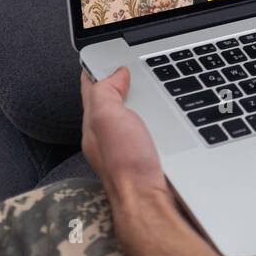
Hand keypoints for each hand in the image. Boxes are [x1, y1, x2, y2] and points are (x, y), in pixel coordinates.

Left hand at [81, 67, 167, 202]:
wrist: (149, 201)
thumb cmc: (127, 167)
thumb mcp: (107, 120)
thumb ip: (106, 93)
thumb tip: (116, 74)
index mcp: (95, 123)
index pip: (91, 87)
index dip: (97, 67)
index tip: (106, 53)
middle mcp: (109, 134)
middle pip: (111, 98)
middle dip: (119, 79)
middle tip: (128, 63)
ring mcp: (129, 145)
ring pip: (131, 112)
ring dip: (139, 98)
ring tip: (143, 81)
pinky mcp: (149, 154)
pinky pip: (149, 126)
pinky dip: (154, 116)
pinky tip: (163, 114)